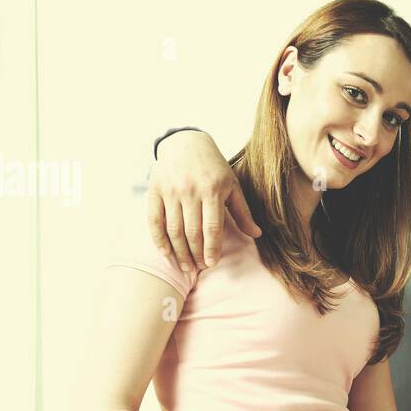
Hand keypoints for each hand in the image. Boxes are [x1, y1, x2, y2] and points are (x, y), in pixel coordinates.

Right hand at [147, 130, 260, 272]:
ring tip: (185, 266)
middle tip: (199, 267)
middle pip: (192, 232)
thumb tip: (256, 235)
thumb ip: (242, 212)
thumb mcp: (232, 186)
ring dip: (179, 252)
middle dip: (196, 254)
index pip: (212, 227)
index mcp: (212, 190)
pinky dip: (158, 239)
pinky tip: (165, 253)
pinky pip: (154, 220)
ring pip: (173, 229)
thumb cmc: (213, 167)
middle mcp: (190, 191)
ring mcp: (170, 191)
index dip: (212, 249)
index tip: (212, 264)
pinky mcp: (154, 190)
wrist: (186, 143)